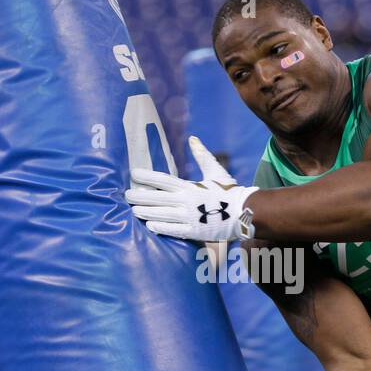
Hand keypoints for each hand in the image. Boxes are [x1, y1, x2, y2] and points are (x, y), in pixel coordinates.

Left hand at [126, 135, 258, 242]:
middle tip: (126, 195)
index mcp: (190, 186)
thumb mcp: (215, 170)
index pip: (163, 180)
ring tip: (134, 211)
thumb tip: (192, 138)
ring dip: (146, 212)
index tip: (134, 173)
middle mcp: (187, 201)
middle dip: (140, 196)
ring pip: (162, 214)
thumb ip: (201, 155)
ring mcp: (190, 217)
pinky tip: (150, 226)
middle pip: (157, 198)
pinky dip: (161, 228)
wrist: (244, 212)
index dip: (147, 176)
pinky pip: (174, 230)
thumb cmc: (228, 191)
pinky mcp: (195, 231)